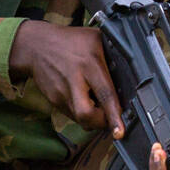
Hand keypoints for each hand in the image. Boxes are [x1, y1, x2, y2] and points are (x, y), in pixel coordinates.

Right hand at [10, 20, 123, 136]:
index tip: (120, 130)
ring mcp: (61, 93)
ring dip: (94, 120)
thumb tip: (133, 71)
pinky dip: (83, 114)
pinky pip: (72, 115)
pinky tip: (89, 102)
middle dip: (102, 123)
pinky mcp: (54, 100)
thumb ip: (113, 54)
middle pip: (86, 114)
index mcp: (89, 64)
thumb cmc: (71, 41)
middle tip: (113, 118)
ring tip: (102, 109)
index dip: (113, 114)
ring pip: (79, 119)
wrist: (37, 45)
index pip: (104, 94)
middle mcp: (74, 81)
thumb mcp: (96, 39)